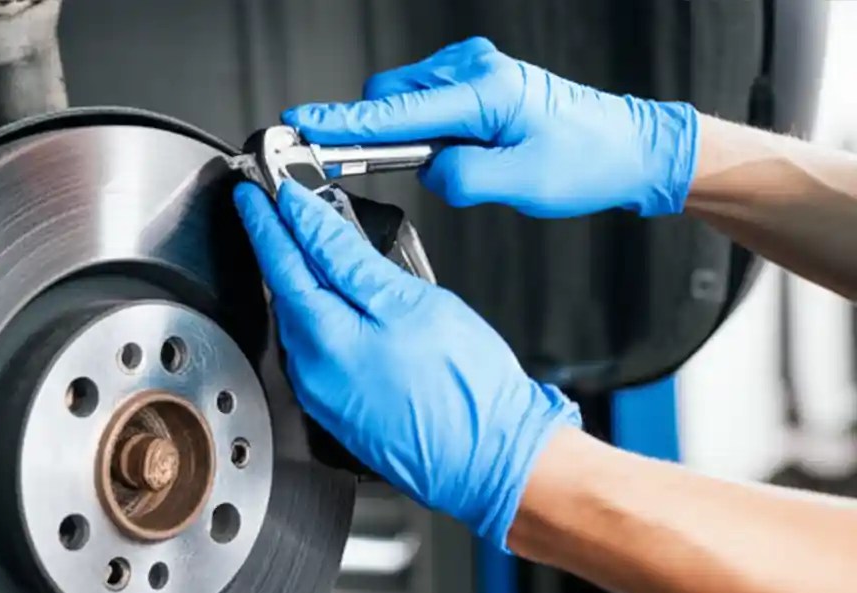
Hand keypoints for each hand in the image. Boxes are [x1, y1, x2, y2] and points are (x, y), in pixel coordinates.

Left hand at [234, 180, 580, 549]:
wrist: (495, 463)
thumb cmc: (467, 394)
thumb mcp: (412, 304)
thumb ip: (353, 262)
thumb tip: (313, 226)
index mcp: (324, 340)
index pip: (281, 263)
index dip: (268, 221)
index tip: (255, 194)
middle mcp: (311, 372)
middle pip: (284, 292)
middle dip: (278, 245)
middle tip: (274, 206)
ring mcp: (323, 395)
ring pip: (300, 322)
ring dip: (299, 280)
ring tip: (305, 243)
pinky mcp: (341, 410)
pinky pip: (316, 350)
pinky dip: (319, 315)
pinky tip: (335, 302)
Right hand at [283, 37, 698, 217]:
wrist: (629, 148)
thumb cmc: (587, 161)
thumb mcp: (520, 184)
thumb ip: (458, 178)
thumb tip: (427, 170)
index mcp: (484, 90)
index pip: (393, 112)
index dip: (342, 123)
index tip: (301, 126)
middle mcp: (474, 70)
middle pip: (390, 99)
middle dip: (384, 136)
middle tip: (408, 168)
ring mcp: (475, 72)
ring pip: (407, 103)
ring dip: (413, 137)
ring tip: (462, 162)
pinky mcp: (479, 82)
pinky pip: (428, 105)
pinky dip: (430, 131)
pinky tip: (465, 151)